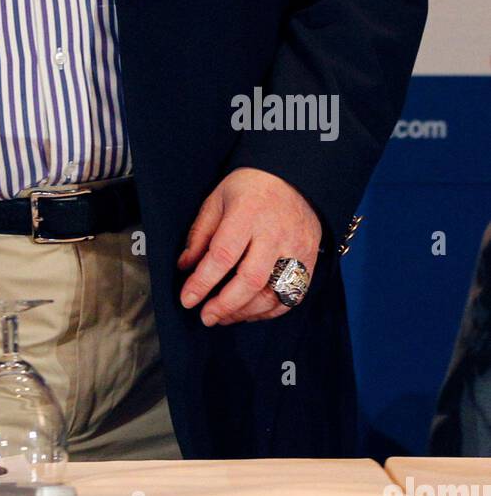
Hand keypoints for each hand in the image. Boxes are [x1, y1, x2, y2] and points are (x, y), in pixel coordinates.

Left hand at [176, 168, 321, 325]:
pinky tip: (248, 312)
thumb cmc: (250, 187)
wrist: (294, 178)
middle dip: (225, 304)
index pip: (223, 255)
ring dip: (245, 312)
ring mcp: (297, 249)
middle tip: (206, 316)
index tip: (187, 298)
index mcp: (247, 213)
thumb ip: (201, 233)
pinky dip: (269, 311)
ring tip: (223, 317)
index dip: (203, 281)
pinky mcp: (311, 261)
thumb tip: (185, 266)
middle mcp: (275, 233)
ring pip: (273, 294)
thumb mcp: (217, 199)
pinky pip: (292, 297)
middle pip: (250, 280)